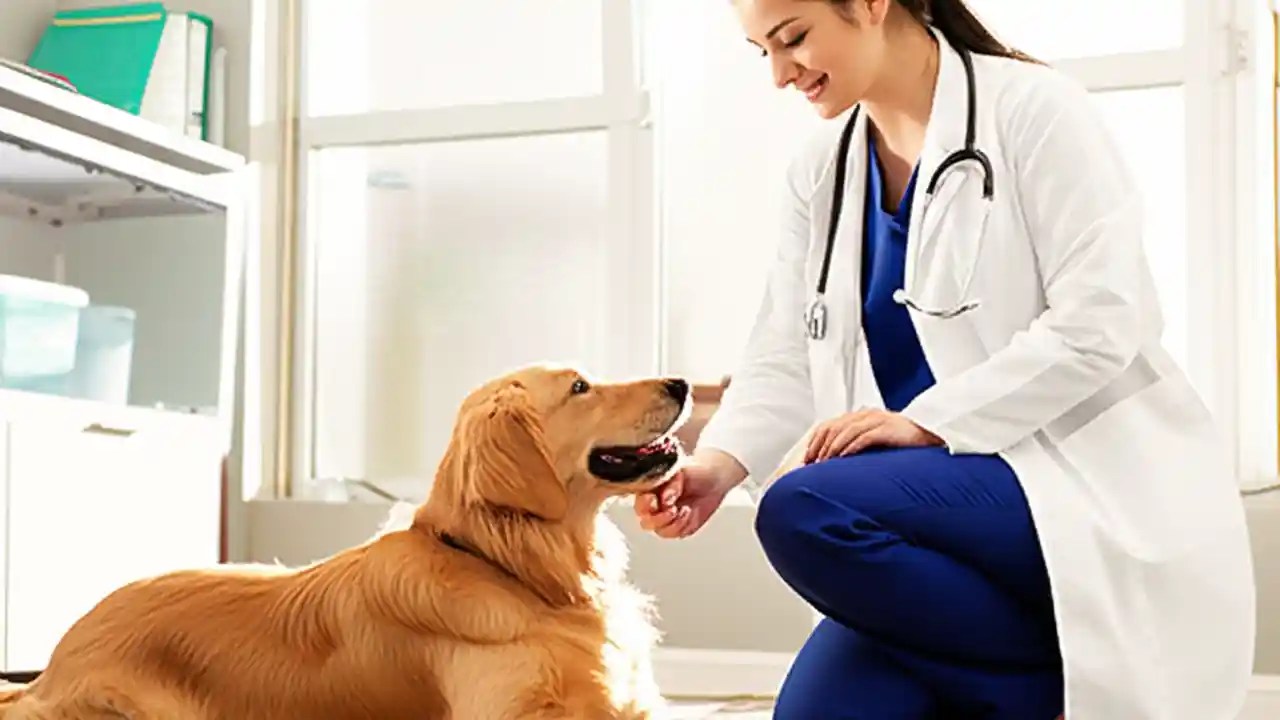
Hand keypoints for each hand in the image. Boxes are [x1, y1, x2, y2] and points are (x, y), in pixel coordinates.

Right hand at [633, 453, 740, 538]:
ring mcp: (665, 517)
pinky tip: (688, 513)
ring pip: (658, 529)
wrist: (713, 480)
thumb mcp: (679, 471)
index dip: (643, 503)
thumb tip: (664, 498)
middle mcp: (654, 505)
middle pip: (644, 520)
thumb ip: (669, 483)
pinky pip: (673, 533)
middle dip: (656, 518)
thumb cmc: (694, 471)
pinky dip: (681, 525)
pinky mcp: (677, 526)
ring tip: (683, 509)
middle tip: (671, 509)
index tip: (654, 498)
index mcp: (649, 489)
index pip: (637, 501)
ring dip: (671, 522)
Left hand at [804, 409, 941, 463]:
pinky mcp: (887, 428)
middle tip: (811, 464)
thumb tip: (837, 463)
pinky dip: (850, 448)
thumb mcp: (875, 439)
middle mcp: (866, 415)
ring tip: (824, 464)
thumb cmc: (903, 441)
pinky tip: (843, 459)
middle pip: (833, 428)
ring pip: (845, 432)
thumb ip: (857, 444)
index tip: (807, 459)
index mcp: (861, 416)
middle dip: (819, 447)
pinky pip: (863, 437)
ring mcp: (877, 420)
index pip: (828, 425)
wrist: (932, 434)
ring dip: (832, 449)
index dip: (815, 442)